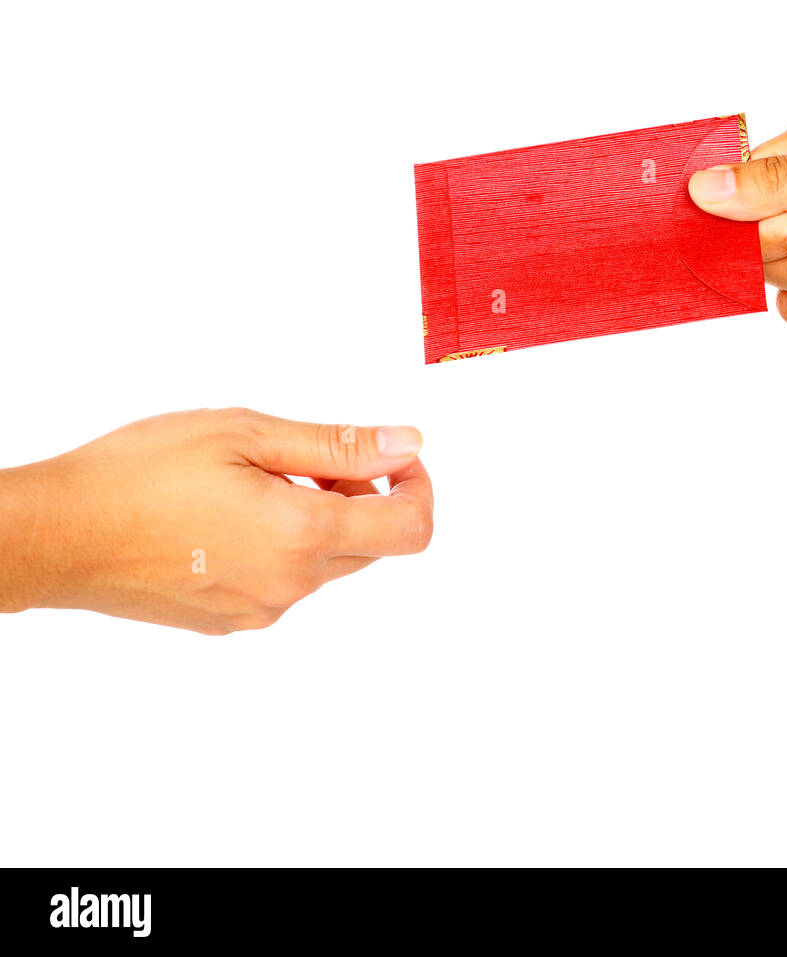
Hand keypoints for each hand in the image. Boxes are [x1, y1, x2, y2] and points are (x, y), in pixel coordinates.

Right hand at [0, 409, 433, 633]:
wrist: (57, 535)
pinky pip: (284, 582)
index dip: (418, 487)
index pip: (410, 528)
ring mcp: (262, 609)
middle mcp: (292, 584)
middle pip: (370, 544)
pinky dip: (280, 547)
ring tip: (254, 483)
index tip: (395, 457)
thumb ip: (336, 444)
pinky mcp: (232, 621)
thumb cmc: (138, 475)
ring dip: (317, 521)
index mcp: (304, 536)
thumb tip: (406, 445)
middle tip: (308, 457)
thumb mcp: (245, 434)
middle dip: (361, 496)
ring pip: (325, 564)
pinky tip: (228, 518)